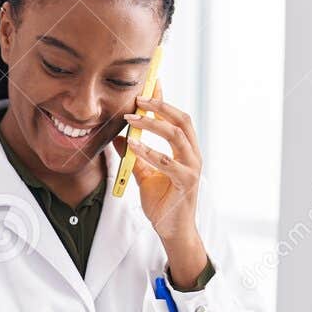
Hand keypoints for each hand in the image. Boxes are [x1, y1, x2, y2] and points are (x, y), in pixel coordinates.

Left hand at [120, 81, 208, 288]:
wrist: (172, 231)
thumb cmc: (162, 203)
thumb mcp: (143, 176)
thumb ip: (134, 156)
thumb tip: (118, 138)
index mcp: (185, 150)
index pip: (175, 118)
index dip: (164, 99)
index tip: (151, 81)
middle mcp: (192, 154)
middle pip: (181, 120)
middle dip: (161, 105)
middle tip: (139, 97)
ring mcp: (192, 167)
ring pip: (177, 136)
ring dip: (153, 124)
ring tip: (132, 118)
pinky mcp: (186, 183)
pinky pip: (167, 163)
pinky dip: (149, 152)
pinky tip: (133, 146)